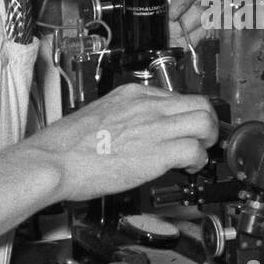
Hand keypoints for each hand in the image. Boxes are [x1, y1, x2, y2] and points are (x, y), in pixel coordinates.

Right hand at [25, 83, 218, 201]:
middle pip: (200, 103)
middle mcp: (148, 105)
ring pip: (205, 122)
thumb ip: (125, 117)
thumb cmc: (67, 146)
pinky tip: (188, 169)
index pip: (176, 96)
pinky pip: (195, 150)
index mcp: (132, 94)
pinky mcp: (158, 152)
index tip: (184, 128)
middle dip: (207, 123)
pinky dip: (198, 161)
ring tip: (199, 154)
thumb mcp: (99, 116)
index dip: (185, 115)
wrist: (55, 161)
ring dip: (208, 140)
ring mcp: (155, 127)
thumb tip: (139, 131)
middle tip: (203, 139)